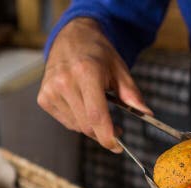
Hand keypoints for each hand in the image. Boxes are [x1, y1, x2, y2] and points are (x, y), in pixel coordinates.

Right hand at [38, 18, 150, 152]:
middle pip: (87, 125)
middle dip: (103, 133)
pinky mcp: (44, 98)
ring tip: (96, 106)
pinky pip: (66, 122)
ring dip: (90, 125)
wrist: (71, 38)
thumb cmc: (97, 53)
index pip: (96, 116)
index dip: (108, 136)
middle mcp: (65, 82)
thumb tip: (146, 113)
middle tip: (116, 129)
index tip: (117, 146)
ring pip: (76, 127)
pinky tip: (81, 104)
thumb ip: (132, 93)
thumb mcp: (119, 68)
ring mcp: (51, 91)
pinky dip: (78, 120)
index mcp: (86, 72)